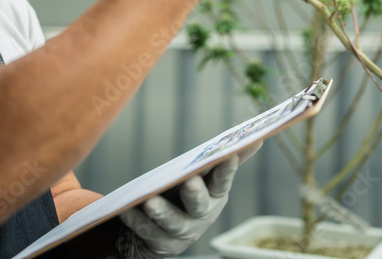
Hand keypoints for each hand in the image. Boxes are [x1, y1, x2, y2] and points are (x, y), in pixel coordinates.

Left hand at [117, 143, 261, 257]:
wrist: (164, 236)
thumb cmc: (187, 198)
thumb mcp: (207, 181)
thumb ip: (225, 161)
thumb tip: (256, 138)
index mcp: (215, 196)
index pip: (223, 181)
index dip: (227, 169)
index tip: (229, 154)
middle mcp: (202, 216)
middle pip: (199, 206)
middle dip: (195, 194)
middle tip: (189, 181)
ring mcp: (182, 232)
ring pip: (172, 223)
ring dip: (161, 212)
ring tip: (149, 201)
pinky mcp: (162, 244)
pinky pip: (147, 232)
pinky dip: (136, 221)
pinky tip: (126, 210)